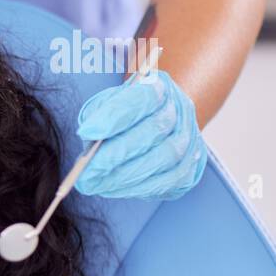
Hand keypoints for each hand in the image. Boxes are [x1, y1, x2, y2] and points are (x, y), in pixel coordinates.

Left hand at [73, 68, 206, 199]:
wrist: (150, 125)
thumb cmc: (121, 115)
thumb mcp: (104, 105)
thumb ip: (97, 116)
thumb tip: (90, 137)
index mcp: (159, 87)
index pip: (142, 97)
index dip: (114, 116)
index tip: (85, 132)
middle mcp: (180, 110)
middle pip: (154, 130)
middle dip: (116, 154)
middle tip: (87, 171)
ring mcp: (189, 139)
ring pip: (165, 157)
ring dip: (126, 174)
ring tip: (95, 183)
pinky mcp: (189, 167)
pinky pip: (169, 180)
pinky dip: (138, 187)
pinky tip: (113, 188)